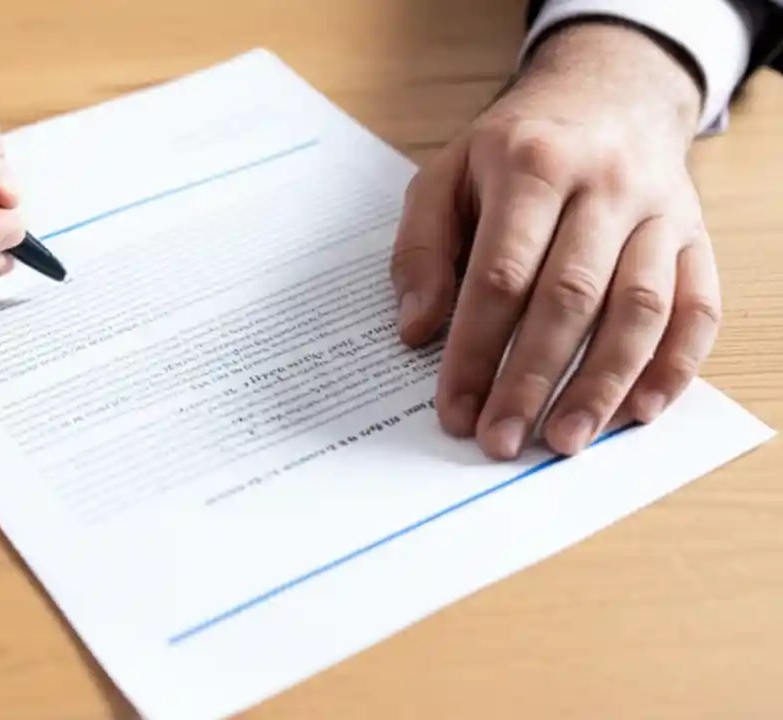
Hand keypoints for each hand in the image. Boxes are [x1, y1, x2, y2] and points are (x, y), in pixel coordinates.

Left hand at [391, 22, 720, 458]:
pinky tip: (638, 410)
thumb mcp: (445, 175)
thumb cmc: (513, 148)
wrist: (607, 96)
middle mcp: (605, 185)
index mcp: (532, 164)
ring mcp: (659, 213)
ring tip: (565, 440)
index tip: (454, 408)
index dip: (474, 350)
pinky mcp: (696, 238)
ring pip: (640, 308)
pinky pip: (698, 309)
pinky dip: (673, 366)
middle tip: (501, 440)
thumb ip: (421, 249)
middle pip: (570, 297)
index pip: (500, 274)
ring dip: (602, 384)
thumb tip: (416, 329)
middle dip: (531, 379)